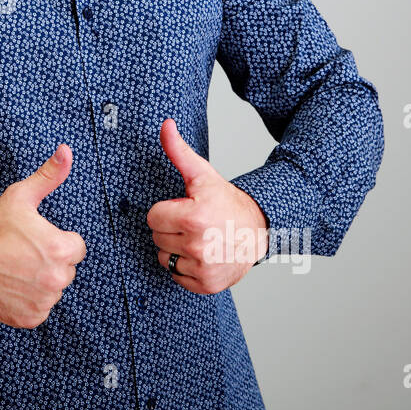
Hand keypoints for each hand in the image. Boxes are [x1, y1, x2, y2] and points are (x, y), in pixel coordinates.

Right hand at [0, 144, 87, 328]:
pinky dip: (28, 301)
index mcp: (61, 249)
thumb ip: (49, 175)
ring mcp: (43, 301)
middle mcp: (56, 278)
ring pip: (52, 290)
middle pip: (66, 270)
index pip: (76, 248)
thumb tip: (66, 151)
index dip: (57, 241)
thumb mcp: (21, 196)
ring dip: (40, 283)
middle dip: (50, 262)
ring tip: (16, 269)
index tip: (37, 239)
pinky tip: (12, 286)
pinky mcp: (29, 318)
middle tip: (23, 253)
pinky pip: (39, 310)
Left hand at [146, 119, 268, 293]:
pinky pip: (176, 277)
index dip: (166, 211)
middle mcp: (198, 245)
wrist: (257, 230)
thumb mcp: (202, 175)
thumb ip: (178, 151)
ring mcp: (203, 267)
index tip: (183, 208)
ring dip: (176, 250)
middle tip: (193, 224)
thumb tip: (166, 125)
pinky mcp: (207, 284)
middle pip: (157, 238)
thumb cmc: (226, 202)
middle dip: (171, 229)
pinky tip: (202, 255)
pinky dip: (186, 268)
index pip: (153, 218)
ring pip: (165, 259)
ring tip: (198, 239)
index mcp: (193, 217)